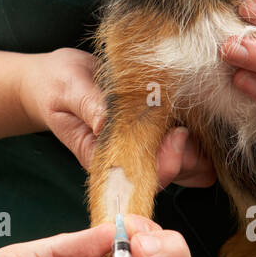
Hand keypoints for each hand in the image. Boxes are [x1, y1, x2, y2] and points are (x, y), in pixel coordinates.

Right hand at [18, 47, 215, 184]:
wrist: (54, 80)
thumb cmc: (56, 85)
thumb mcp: (67, 89)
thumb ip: (89, 105)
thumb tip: (106, 122)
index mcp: (102, 157)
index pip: (140, 176)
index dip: (165, 164)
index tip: (176, 136)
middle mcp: (126, 158)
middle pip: (169, 175)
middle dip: (189, 158)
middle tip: (190, 126)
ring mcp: (142, 147)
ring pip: (182, 163)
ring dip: (197, 146)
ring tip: (200, 117)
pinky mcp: (153, 131)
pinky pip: (182, 141)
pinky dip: (198, 131)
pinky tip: (202, 111)